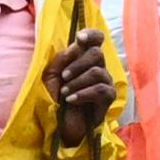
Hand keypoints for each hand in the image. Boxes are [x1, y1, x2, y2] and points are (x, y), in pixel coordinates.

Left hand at [43, 16, 114, 148]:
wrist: (57, 124)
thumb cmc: (54, 98)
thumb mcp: (50, 75)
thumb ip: (62, 58)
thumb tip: (78, 44)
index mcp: (83, 58)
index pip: (96, 39)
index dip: (91, 35)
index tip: (80, 39)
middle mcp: (97, 67)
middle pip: (97, 53)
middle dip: (78, 64)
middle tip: (64, 77)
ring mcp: (104, 82)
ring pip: (97, 71)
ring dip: (77, 82)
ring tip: (65, 93)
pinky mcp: (108, 98)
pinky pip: (101, 89)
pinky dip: (84, 93)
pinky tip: (72, 100)